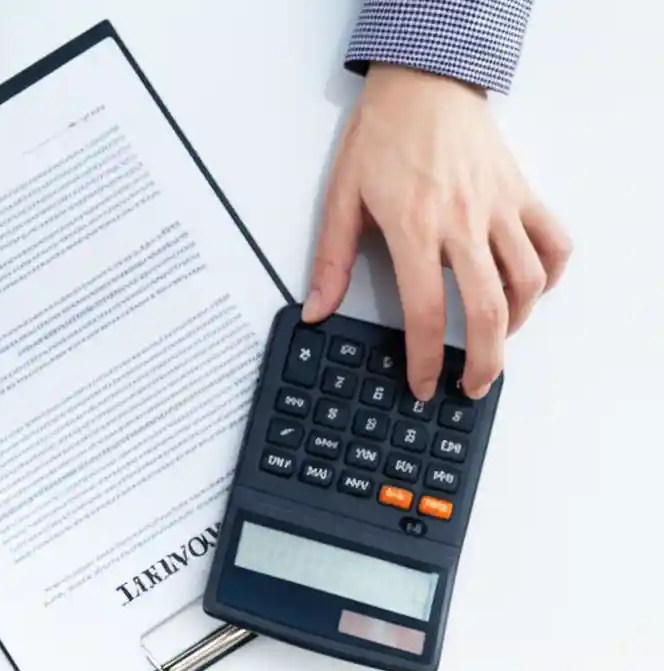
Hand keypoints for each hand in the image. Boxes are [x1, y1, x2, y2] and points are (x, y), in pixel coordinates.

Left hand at [303, 63, 570, 400]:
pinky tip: (530, 292)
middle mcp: (461, 222)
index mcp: (413, 227)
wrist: (423, 84)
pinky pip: (552, 243)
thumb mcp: (341, 197)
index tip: (423, 385)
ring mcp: (498, 209)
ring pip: (527, 282)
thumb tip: (317, 309)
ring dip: (516, 325)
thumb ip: (331, 259)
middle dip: (482, 361)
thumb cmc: (381, 136)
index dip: (425, 358)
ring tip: (495, 345)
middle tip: (471, 386)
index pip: (425, 310)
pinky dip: (549, 276)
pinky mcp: (522, 194)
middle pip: (486, 309)